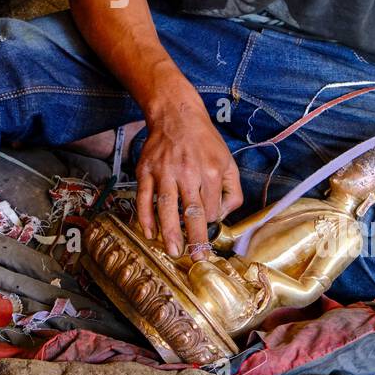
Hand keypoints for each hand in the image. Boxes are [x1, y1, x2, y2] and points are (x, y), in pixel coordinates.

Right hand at [135, 92, 242, 260]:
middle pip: (191, 212)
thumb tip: (223, 216)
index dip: (209, 223)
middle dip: (194, 240)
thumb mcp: (227, 162)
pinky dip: (145, 217)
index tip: (205, 230)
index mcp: (210, 172)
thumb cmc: (204, 141)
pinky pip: (144, 198)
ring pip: (167, 208)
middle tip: (196, 259)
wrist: (176, 115)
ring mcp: (164, 171)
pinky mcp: (145, 170)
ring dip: (170, 233)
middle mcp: (187, 172)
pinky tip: (149, 233)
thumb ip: (231, 190)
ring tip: (173, 252)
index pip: (211, 209)